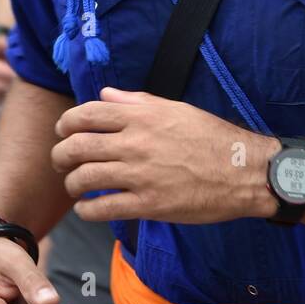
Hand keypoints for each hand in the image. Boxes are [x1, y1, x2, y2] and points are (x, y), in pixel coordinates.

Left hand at [51, 87, 277, 223]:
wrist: (244, 171)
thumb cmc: (212, 137)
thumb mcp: (175, 109)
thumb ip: (136, 101)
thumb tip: (106, 94)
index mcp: (141, 117)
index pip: (86, 114)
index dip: (66, 124)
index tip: (63, 132)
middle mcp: (136, 143)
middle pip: (78, 146)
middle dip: (61, 155)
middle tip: (61, 162)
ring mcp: (140, 175)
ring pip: (85, 178)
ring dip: (72, 184)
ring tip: (74, 186)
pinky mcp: (149, 205)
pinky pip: (103, 208)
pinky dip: (87, 210)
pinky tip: (88, 209)